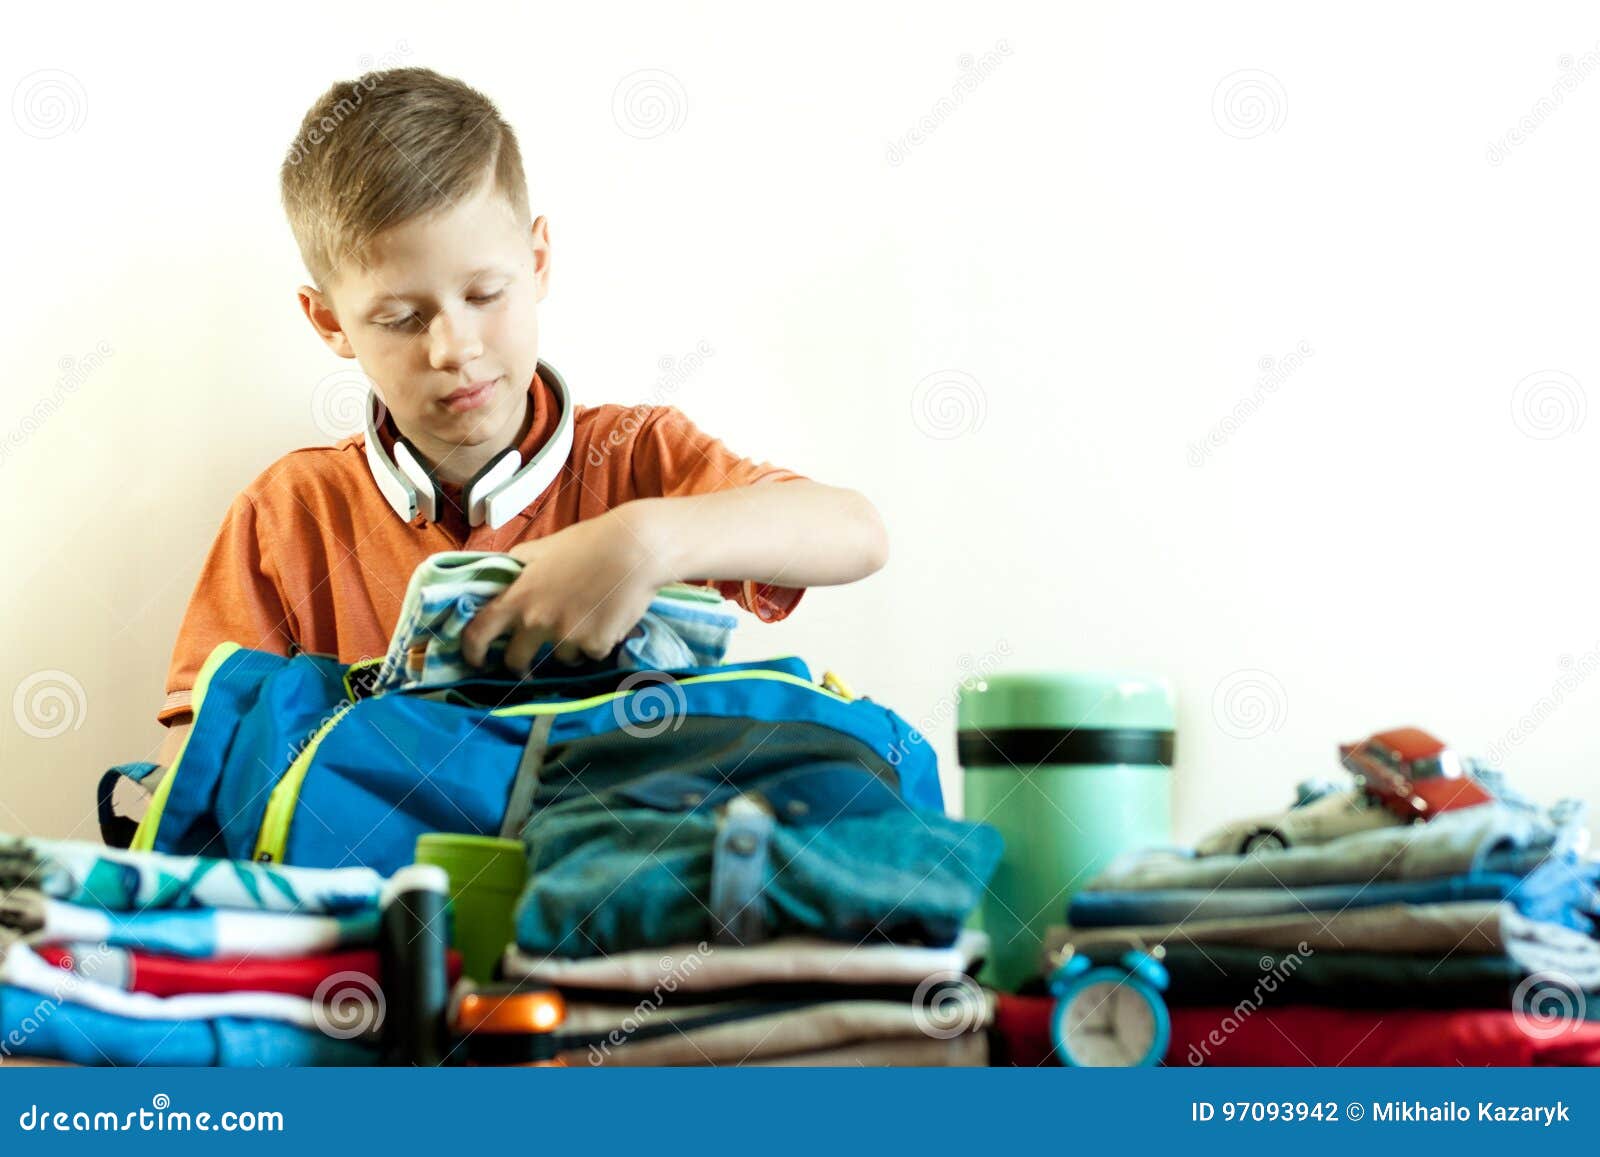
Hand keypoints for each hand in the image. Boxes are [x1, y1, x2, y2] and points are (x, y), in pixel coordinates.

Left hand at [459, 508, 669, 672]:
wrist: (635, 549)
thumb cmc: (590, 542)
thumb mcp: (543, 548)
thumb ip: (517, 566)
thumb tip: (501, 574)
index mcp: (519, 597)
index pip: (479, 632)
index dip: (471, 651)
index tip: (476, 660)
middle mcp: (537, 621)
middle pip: (516, 660)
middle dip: (520, 663)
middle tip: (530, 660)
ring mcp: (567, 637)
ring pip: (560, 657)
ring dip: (568, 646)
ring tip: (588, 618)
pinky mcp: (596, 646)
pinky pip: (590, 654)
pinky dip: (597, 643)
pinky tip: (608, 619)